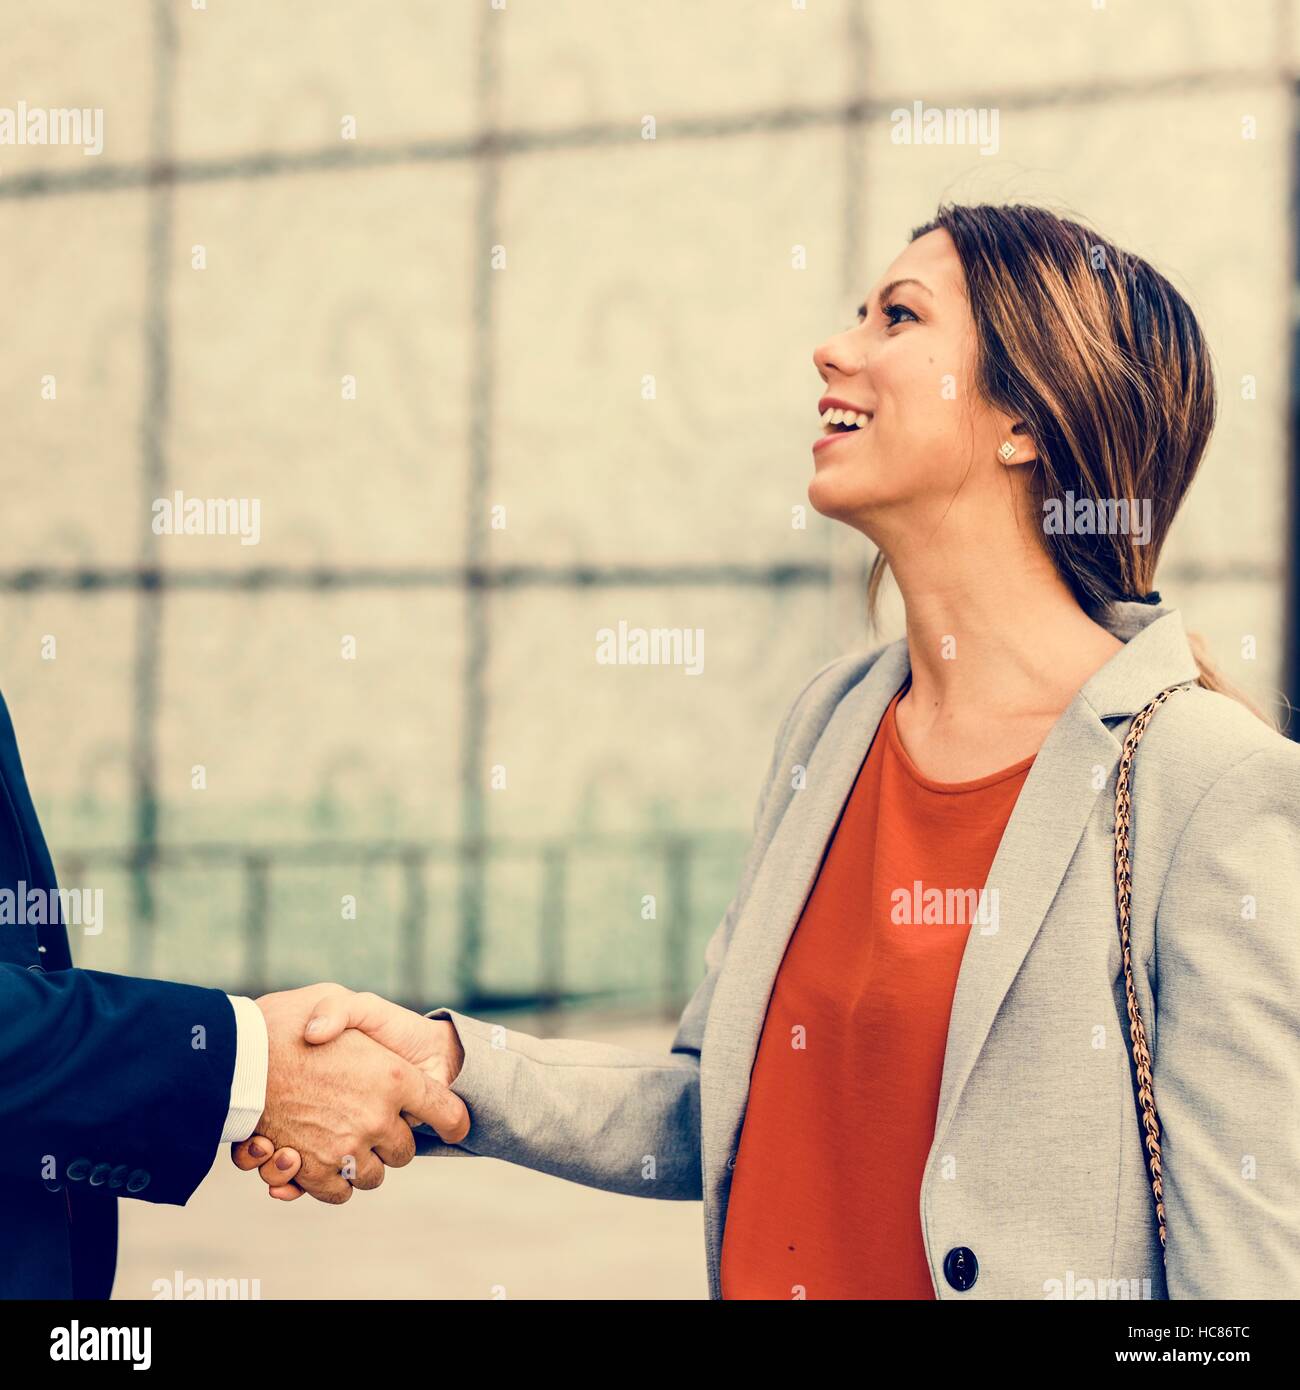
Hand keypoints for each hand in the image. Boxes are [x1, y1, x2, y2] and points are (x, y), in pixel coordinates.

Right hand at [232, 984, 468, 1203]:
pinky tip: (316, 1158)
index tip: (454, 1123)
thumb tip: (361, 1044)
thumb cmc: (285, 1018)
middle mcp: (375, 1118)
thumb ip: (364, 1018)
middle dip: (393, 1139)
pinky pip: (336, 1191)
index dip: (451, 1118)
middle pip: (405, 1151)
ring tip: (342, 1138)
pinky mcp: (312, 1170)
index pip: (446, 1111)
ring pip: (372, 1175)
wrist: (236, 1054)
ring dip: (362, 1163)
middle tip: (372, 1118)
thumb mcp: (335, 997)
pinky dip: (330, 1181)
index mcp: (395, 1077)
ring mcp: (345, 1148)